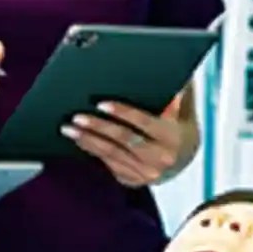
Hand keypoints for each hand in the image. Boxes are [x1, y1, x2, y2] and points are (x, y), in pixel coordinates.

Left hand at [61, 96, 184, 187]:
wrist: (183, 159)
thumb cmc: (178, 125)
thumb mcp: (184, 108)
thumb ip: (178, 92)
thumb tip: (170, 71)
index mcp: (172, 137)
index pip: (145, 123)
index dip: (123, 113)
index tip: (102, 104)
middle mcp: (160, 158)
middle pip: (123, 140)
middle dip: (98, 127)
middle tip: (77, 116)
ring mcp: (146, 173)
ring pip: (112, 154)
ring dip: (87, 140)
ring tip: (68, 128)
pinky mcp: (133, 180)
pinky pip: (108, 164)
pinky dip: (92, 150)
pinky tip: (79, 139)